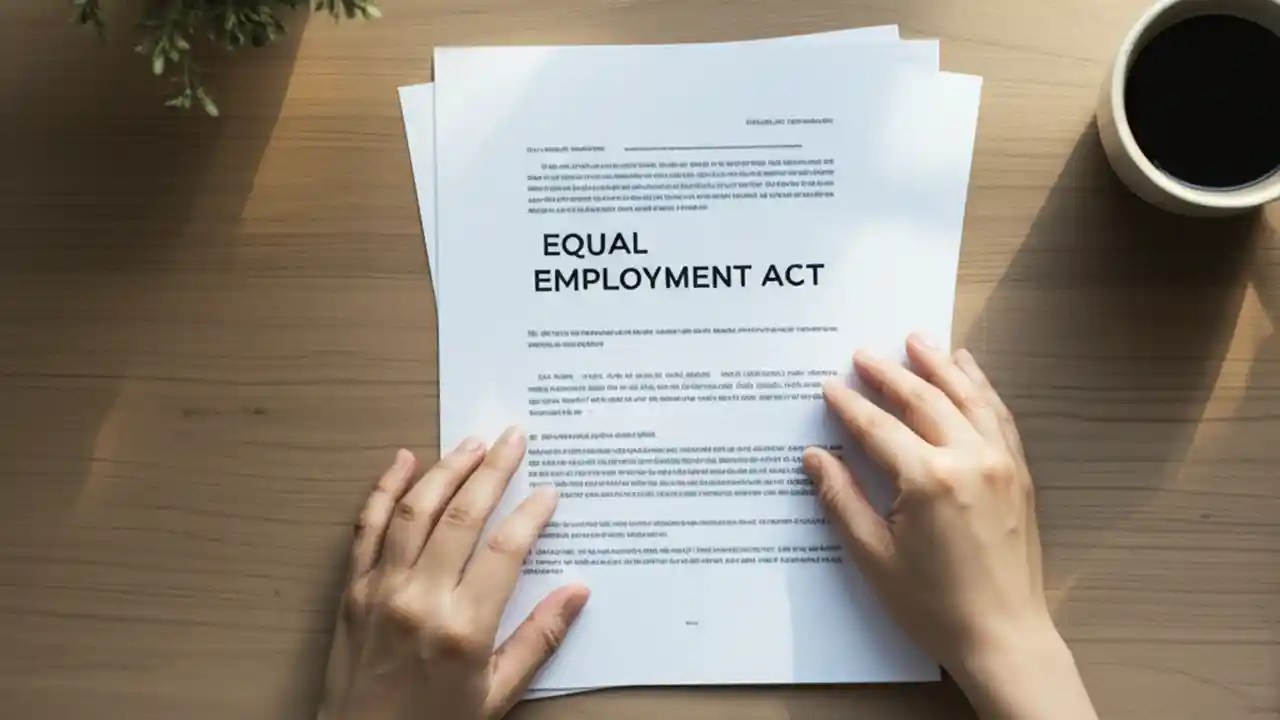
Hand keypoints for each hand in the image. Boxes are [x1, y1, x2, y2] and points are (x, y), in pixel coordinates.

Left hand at [318, 429, 589, 719]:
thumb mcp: (497, 694)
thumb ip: (538, 639)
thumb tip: (578, 593)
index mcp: (463, 628)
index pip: (505, 550)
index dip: (530, 514)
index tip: (547, 491)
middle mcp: (420, 599)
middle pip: (462, 517)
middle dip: (492, 471)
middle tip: (513, 438)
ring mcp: (381, 589)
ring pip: (414, 511)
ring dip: (445, 470)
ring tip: (471, 444)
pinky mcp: (352, 590)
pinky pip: (366, 527)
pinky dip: (384, 489)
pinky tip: (402, 462)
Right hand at [804, 334, 1096, 719]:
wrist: (1004, 637)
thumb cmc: (935, 606)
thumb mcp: (875, 557)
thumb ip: (843, 499)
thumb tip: (815, 457)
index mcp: (929, 480)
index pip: (879, 427)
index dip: (850, 405)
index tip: (829, 387)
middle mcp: (969, 459)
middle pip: (923, 400)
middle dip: (890, 374)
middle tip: (864, 354)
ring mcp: (1000, 462)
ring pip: (967, 396)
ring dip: (940, 365)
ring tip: (918, 340)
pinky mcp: (1018, 473)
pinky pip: (998, 415)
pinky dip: (981, 387)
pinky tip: (968, 370)